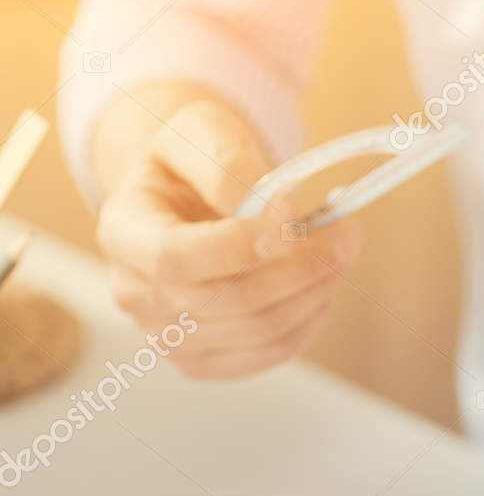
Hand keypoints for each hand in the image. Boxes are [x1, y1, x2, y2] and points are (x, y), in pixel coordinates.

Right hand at [96, 98, 361, 379]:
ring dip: (316, 291)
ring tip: (341, 250)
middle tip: (349, 232)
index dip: (238, 249)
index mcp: (123, 232)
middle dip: (302, 268)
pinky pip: (271, 352)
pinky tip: (322, 284)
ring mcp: (167, 337)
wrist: (186, 197)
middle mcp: (135, 294)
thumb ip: (229, 167)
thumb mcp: (201, 133)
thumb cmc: (193, 163)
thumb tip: (275, 211)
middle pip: (231, 301)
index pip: (176, 259)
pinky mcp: (205, 361)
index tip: (294, 227)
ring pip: (261, 331)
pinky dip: (310, 319)